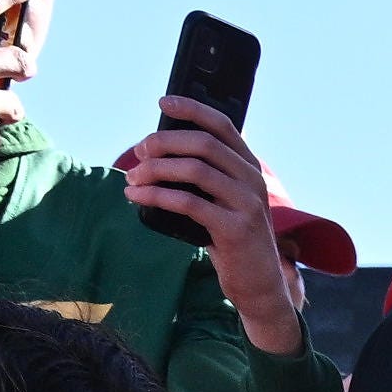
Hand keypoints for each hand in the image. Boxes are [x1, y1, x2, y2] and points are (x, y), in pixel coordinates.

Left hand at [114, 112, 306, 358]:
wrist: (259, 287)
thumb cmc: (233, 242)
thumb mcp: (225, 203)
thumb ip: (206, 177)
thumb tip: (158, 153)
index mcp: (250, 169)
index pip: (222, 125)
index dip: (192, 109)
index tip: (162, 103)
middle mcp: (253, 181)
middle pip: (203, 144)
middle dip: (164, 142)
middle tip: (138, 152)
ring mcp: (247, 205)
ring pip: (193, 169)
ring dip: (155, 170)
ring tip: (133, 178)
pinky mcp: (235, 229)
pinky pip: (188, 202)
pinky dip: (156, 196)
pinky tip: (136, 198)